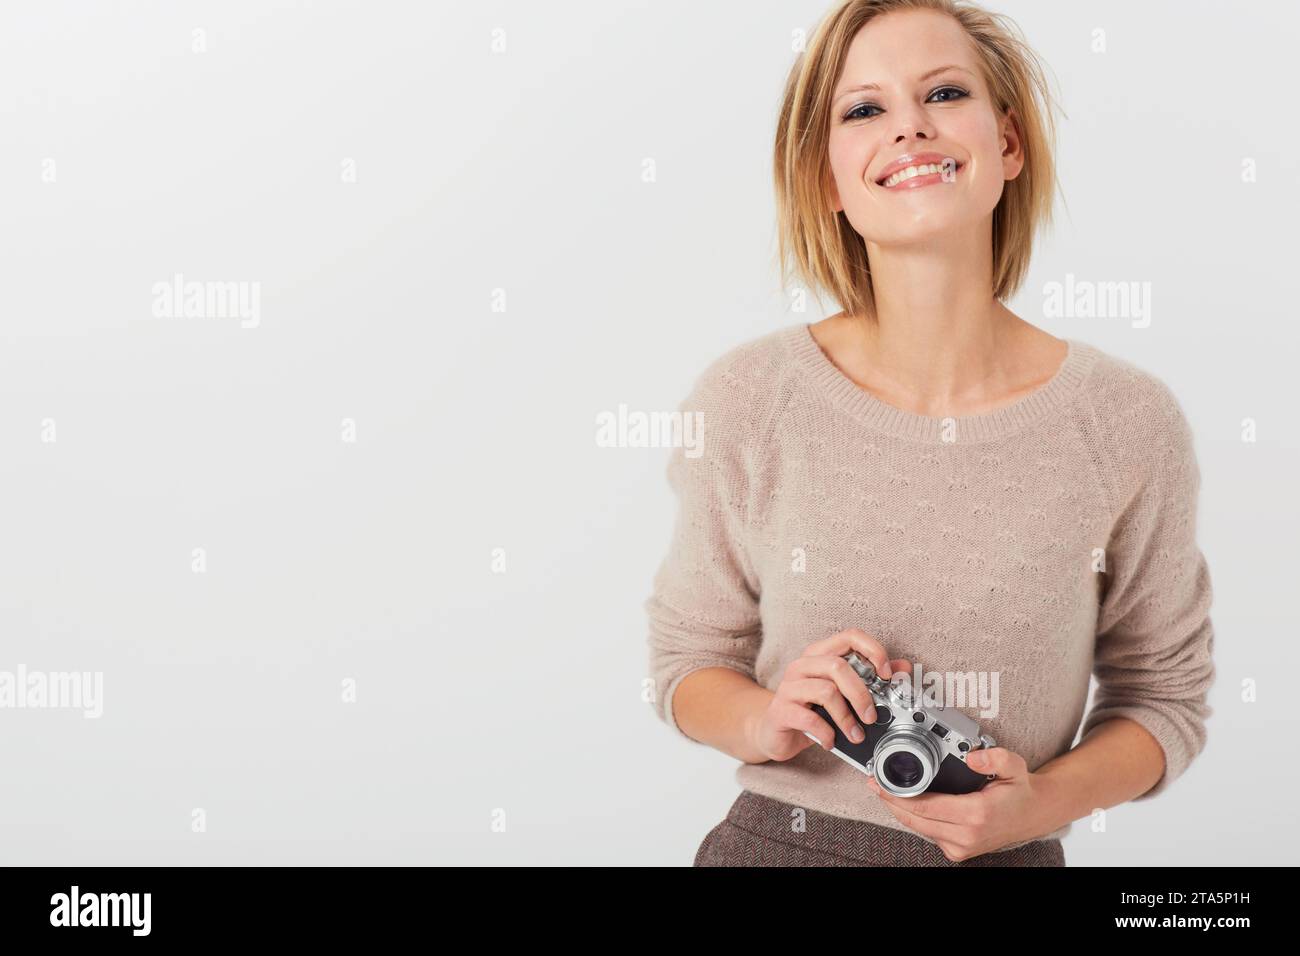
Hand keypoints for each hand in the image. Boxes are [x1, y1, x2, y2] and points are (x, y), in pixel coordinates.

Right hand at [747, 628, 911, 761]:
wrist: (773, 731)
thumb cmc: (810, 709)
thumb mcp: (841, 693)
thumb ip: (871, 679)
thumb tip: (903, 668)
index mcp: (819, 655)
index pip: (849, 636)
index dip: (872, 650)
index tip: (887, 674)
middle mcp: (802, 665)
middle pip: (838, 666)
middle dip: (862, 694)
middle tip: (871, 716)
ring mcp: (789, 687)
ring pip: (826, 691)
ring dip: (847, 718)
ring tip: (855, 735)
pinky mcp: (781, 710)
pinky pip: (809, 718)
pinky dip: (826, 733)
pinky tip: (831, 741)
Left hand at [865, 746, 1062, 861]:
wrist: (1033, 815)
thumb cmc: (1020, 791)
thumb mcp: (1014, 766)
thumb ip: (994, 757)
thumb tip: (973, 755)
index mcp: (977, 815)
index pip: (925, 807)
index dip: (898, 795)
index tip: (880, 783)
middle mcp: (967, 835)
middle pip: (916, 819)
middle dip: (891, 802)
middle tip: (875, 784)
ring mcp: (962, 847)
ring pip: (919, 828)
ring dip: (900, 811)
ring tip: (886, 791)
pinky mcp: (959, 851)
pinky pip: (928, 833)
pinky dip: (915, 819)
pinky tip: (907, 804)